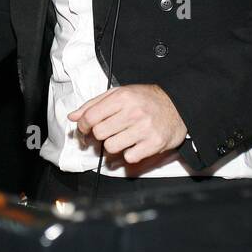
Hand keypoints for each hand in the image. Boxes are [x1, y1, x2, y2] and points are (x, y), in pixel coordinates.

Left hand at [68, 84, 187, 165]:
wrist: (178, 106)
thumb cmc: (146, 100)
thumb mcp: (120, 94)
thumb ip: (94, 104)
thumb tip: (73, 116)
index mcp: (122, 97)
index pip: (90, 117)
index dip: (83, 126)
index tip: (85, 129)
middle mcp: (133, 112)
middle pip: (99, 133)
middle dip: (98, 136)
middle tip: (104, 134)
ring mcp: (144, 129)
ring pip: (111, 147)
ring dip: (112, 146)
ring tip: (121, 138)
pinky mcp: (154, 144)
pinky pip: (129, 157)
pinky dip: (128, 154)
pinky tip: (134, 145)